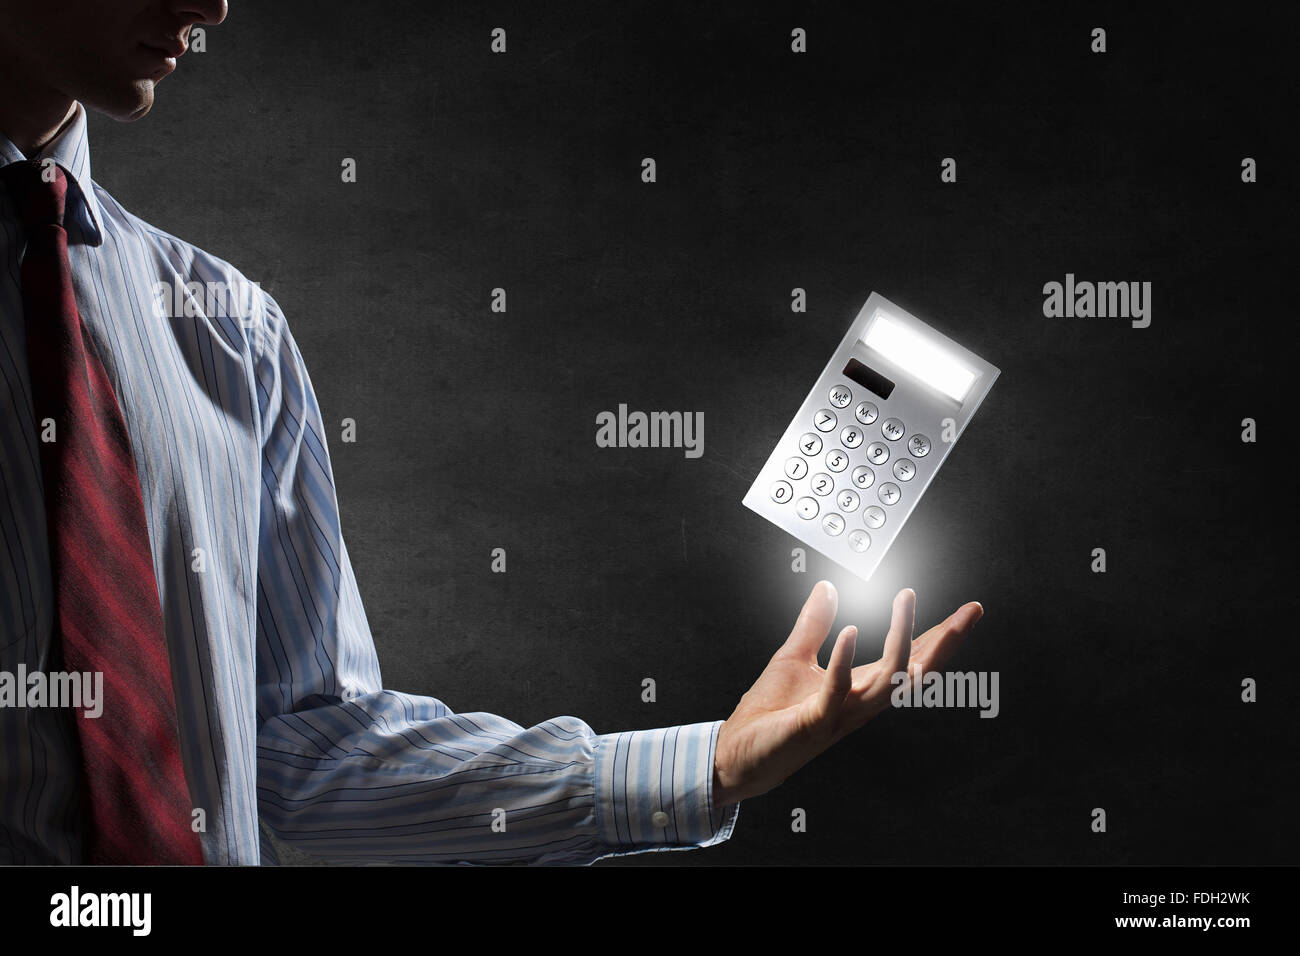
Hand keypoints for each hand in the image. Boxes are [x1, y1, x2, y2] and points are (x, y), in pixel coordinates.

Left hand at [712, 581, 982, 805]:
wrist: (738, 754)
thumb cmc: (769, 714)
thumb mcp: (794, 657)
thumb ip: (814, 624)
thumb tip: (828, 587)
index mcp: (860, 687)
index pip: (908, 658)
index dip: (938, 635)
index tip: (965, 612)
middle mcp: (859, 702)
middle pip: (915, 672)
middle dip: (945, 642)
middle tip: (969, 613)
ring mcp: (841, 714)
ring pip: (887, 680)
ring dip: (900, 639)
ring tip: (907, 601)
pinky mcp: (815, 722)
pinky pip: (837, 691)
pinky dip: (844, 661)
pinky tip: (850, 631)